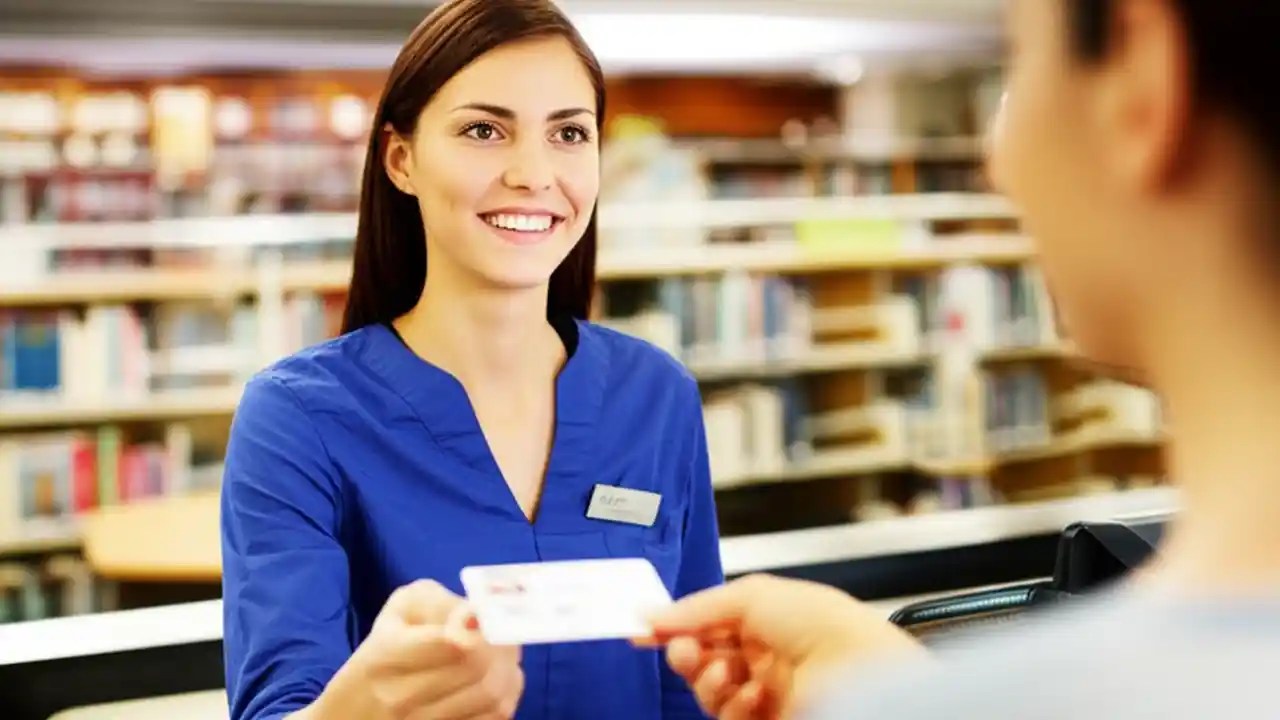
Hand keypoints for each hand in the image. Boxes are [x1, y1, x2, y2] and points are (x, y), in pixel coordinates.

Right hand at [318, 579, 523, 719]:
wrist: (359, 709)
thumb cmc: (388, 646)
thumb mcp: (404, 609)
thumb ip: (440, 604)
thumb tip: (475, 616)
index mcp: (386, 655)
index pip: (454, 644)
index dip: (483, 629)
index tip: (487, 620)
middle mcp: (400, 696)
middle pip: (478, 670)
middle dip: (502, 647)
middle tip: (504, 635)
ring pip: (492, 696)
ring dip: (508, 671)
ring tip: (504, 656)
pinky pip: (493, 718)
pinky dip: (506, 696)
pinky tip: (499, 680)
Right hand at [637, 575, 921, 719]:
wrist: (855, 667)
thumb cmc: (820, 621)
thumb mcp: (751, 595)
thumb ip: (697, 607)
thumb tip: (653, 614)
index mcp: (765, 619)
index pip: (707, 623)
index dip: (674, 626)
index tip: (643, 630)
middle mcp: (763, 656)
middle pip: (702, 659)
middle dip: (685, 654)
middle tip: (680, 650)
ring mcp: (765, 693)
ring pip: (709, 693)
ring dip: (706, 680)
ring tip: (720, 670)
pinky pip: (728, 717)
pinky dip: (731, 705)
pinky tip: (750, 692)